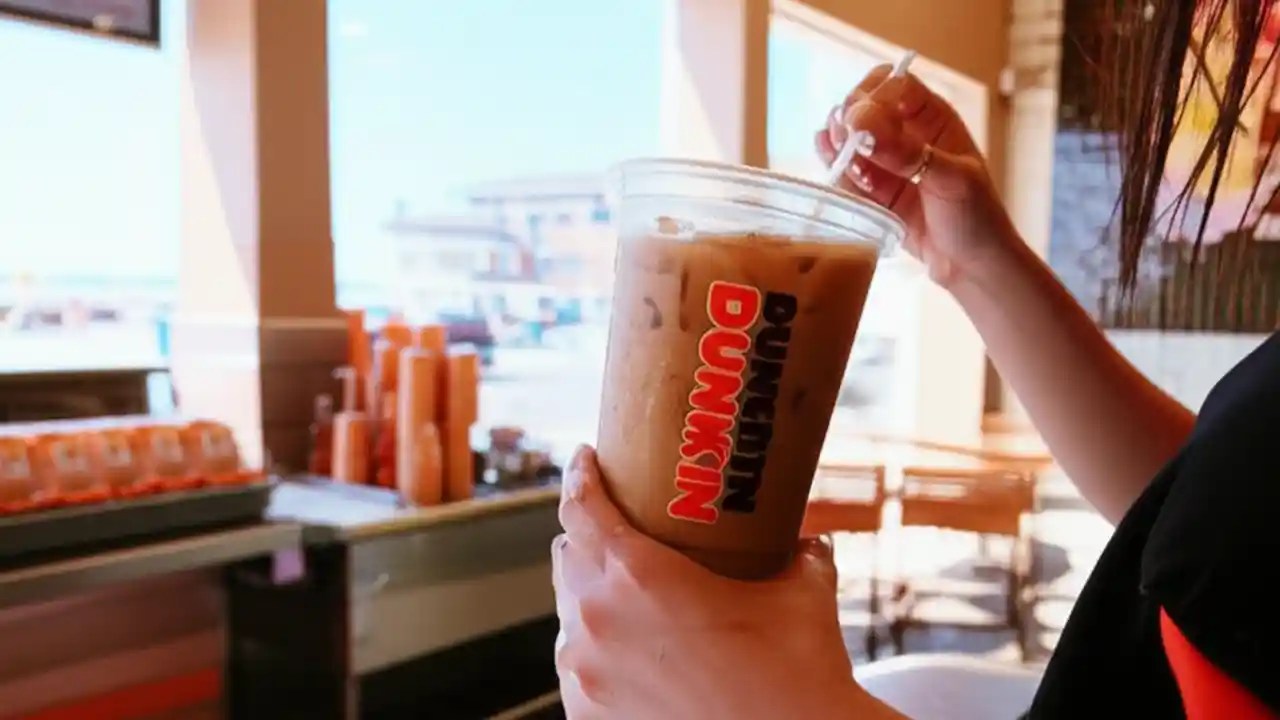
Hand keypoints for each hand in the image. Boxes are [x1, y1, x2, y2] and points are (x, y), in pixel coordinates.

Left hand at [552, 445, 878, 718]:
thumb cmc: (795, 680)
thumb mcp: (803, 594)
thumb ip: (800, 553)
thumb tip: (807, 541)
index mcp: (637, 576)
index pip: (580, 506)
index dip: (579, 475)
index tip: (586, 460)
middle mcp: (597, 622)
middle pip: (568, 557)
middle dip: (589, 537)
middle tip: (622, 531)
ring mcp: (587, 676)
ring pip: (570, 616)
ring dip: (593, 599)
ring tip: (632, 601)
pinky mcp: (588, 719)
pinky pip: (579, 671)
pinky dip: (599, 655)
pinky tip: (633, 656)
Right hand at [815, 64, 1019, 288]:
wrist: (973, 267)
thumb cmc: (977, 219)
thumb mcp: (951, 180)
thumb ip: (907, 153)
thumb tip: (862, 125)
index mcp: (936, 120)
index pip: (897, 85)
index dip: (874, 94)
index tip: (859, 118)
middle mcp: (910, 135)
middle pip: (868, 106)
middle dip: (851, 118)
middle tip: (845, 138)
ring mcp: (890, 164)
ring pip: (853, 139)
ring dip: (840, 142)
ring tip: (836, 152)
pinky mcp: (876, 192)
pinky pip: (848, 171)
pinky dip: (836, 165)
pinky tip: (828, 159)